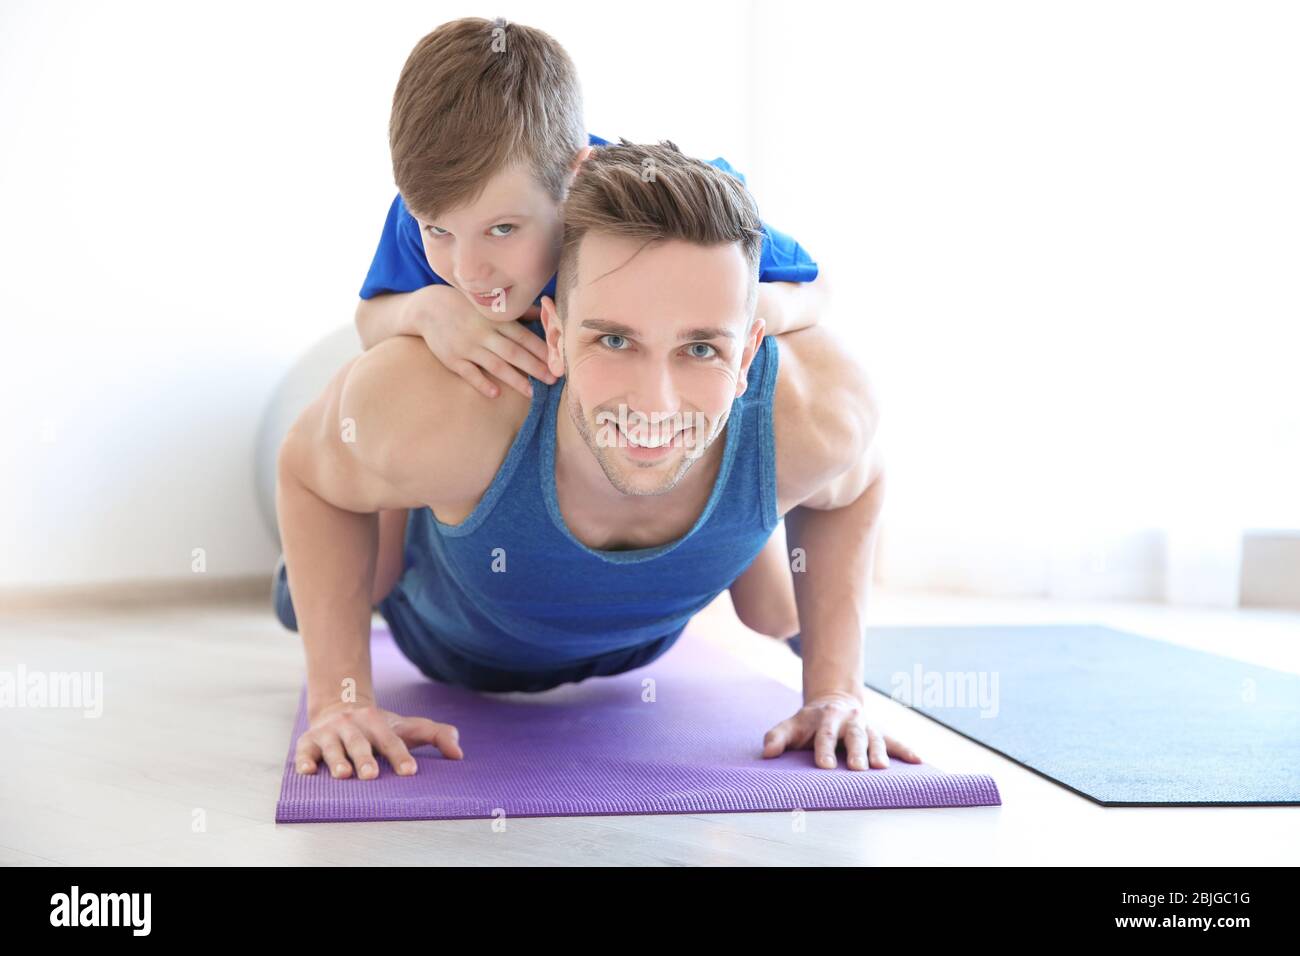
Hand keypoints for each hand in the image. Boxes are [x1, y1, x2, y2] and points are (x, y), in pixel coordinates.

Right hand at [294, 700, 463, 779]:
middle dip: (365, 758)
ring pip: (333, 748)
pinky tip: (308, 771)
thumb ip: (436, 736)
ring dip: (337, 761)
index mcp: (377, 722)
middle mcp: (352, 726)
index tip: (410, 772)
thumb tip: (459, 754)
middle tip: (372, 775)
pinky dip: (304, 761)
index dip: (400, 755)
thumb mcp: (407, 727)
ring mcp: (329, 733)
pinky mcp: (309, 742)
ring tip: (344, 775)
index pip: (391, 740)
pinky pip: (304, 752)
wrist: (340, 705)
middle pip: (360, 743)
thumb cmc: (379, 726)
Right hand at [413, 290, 555, 399]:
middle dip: (535, 367)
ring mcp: (467, 346)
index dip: (541, 350)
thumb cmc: (466, 306)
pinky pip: (469, 373)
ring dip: (515, 379)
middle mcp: (483, 333)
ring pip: (495, 365)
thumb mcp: (490, 304)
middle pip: (513, 352)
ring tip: (532, 392)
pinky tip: (496, 394)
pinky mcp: (452, 359)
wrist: (428, 308)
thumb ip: (519, 311)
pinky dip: (482, 383)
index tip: (558, 361)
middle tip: (552, 380)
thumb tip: (546, 313)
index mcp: (495, 319)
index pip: (523, 336)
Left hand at [761, 690, 921, 769]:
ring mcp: (866, 725)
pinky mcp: (879, 732)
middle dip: (856, 751)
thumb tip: (767, 753)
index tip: (824, 766)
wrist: (833, 702)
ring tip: (882, 768)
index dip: (824, 749)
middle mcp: (849, 720)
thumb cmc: (808, 722)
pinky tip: (917, 761)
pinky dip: (906, 750)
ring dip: (879, 752)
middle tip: (857, 768)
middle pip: (854, 736)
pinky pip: (894, 740)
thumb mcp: (791, 725)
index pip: (825, 734)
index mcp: (826, 717)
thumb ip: (777, 737)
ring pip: (875, 737)